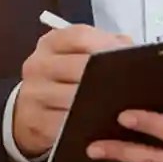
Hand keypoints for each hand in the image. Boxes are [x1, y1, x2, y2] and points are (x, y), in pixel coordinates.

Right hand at [12, 24, 132, 157]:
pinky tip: (102, 123)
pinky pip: (66, 124)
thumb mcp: (77, 54)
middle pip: (80, 67)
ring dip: (100, 103)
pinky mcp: (35, 121)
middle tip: (132, 84)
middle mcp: (38, 65)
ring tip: (122, 105)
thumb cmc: (64, 77)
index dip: (106, 44)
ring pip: (74, 98)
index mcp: (51, 43)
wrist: (30, 108)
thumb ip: (103, 46)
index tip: (126, 54)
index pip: (79, 37)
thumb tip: (130, 49)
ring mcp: (34, 94)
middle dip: (108, 77)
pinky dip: (86, 124)